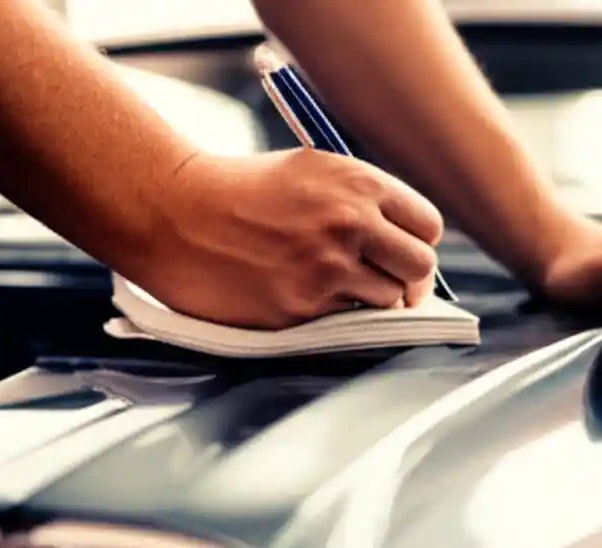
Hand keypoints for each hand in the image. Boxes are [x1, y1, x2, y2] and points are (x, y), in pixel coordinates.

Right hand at [133, 149, 442, 328]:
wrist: (172, 211)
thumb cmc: (241, 191)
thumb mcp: (312, 171)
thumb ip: (364, 200)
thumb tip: (409, 241)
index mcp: (358, 183)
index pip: (428, 225)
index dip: (419, 243)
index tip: (405, 254)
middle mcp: (350, 222)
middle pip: (421, 267)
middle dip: (411, 279)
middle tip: (391, 284)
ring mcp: (328, 267)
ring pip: (389, 300)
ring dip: (373, 300)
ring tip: (338, 287)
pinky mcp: (303, 306)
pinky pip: (348, 321)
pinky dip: (336, 315)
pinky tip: (308, 296)